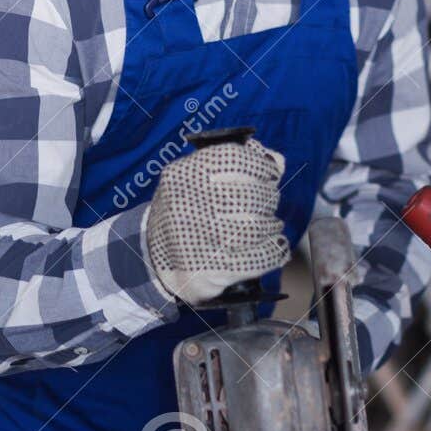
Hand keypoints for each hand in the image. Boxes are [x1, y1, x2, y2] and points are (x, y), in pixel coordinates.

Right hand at [145, 135, 288, 304]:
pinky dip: (274, 250)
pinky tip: (273, 247)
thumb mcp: (195, 181)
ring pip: (256, 227)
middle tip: (266, 205)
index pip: (233, 159)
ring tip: (268, 227)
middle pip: (249, 194)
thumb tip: (275, 161)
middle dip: (267, 199)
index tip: (268, 174)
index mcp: (182, 176)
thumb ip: (235, 166)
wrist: (155, 262)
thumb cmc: (184, 215)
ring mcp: (197, 240)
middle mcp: (186, 206)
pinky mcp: (211, 270)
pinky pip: (259, 257)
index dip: (260, 166)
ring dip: (271, 226)